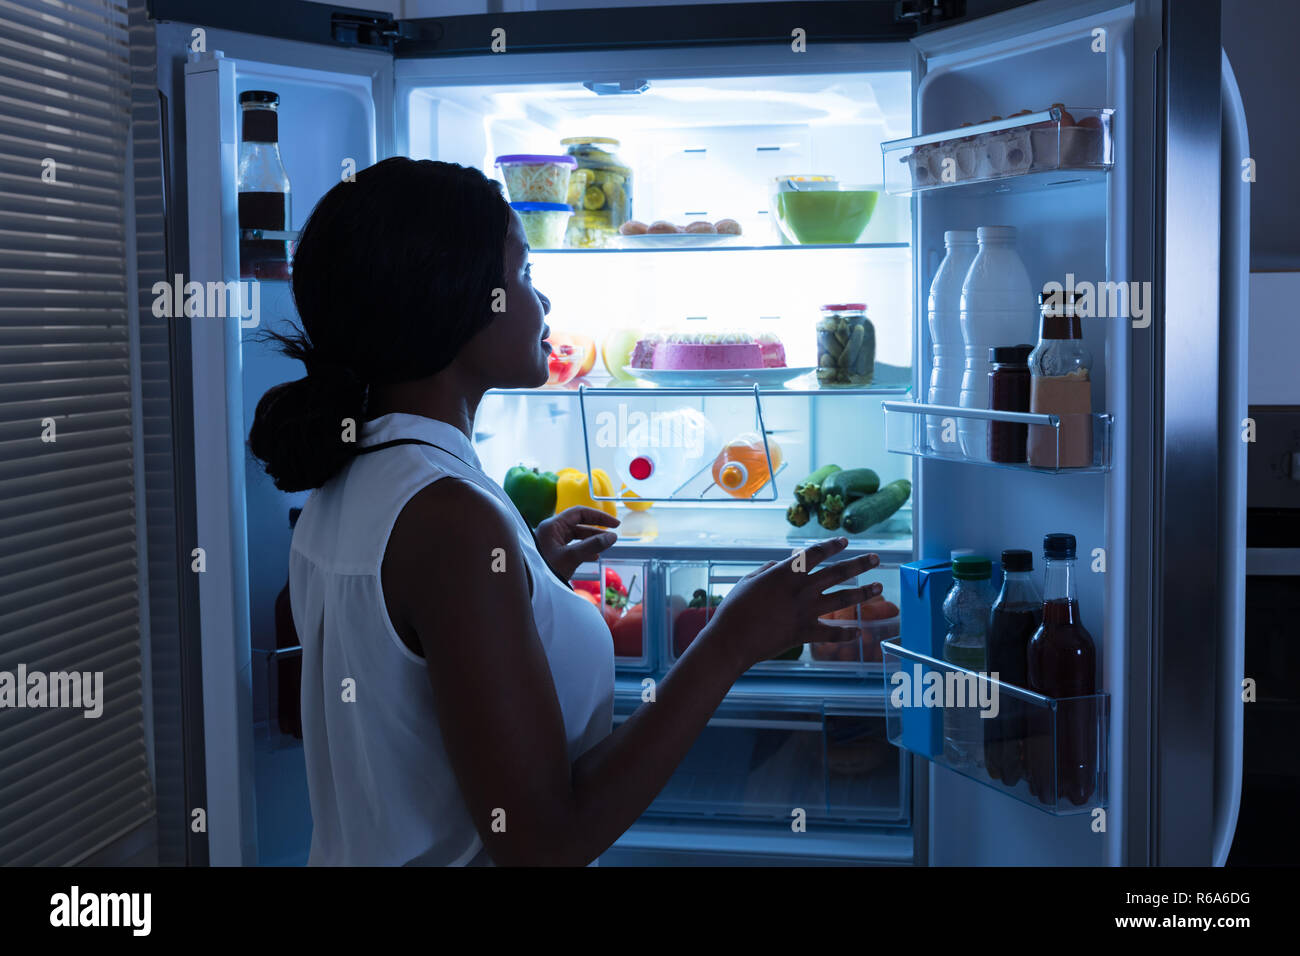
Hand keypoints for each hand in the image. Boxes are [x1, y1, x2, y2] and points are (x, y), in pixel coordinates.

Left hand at [534, 507, 619, 581]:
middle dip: (596, 530)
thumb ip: (592, 545)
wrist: (530, 587)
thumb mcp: (571, 557)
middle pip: (579, 524)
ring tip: (605, 547)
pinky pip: (572, 546)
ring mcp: (552, 541)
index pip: (580, 512)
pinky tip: (594, 557)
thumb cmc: (546, 570)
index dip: (599, 517)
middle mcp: (552, 530)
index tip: (614, 524)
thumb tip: (612, 537)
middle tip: (613, 534)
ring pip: (576, 536)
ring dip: (591, 540)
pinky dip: (584, 549)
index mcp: (552, 525)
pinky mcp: (554, 551)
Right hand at [701, 538, 881, 669]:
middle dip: (860, 564)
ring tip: (879, 587)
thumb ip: (768, 570)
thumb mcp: (748, 581)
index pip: (815, 553)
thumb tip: (780, 563)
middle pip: (838, 572)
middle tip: (876, 558)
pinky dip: (846, 634)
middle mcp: (801, 589)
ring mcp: (806, 611)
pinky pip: (832, 633)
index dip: (832, 545)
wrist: (733, 640)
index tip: (845, 541)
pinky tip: (859, 632)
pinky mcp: (805, 633)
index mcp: (786, 573)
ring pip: (843, 599)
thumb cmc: (735, 609)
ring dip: (863, 593)